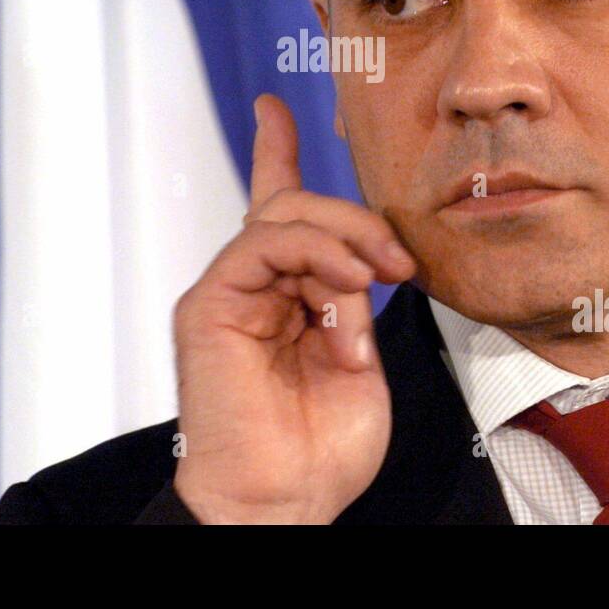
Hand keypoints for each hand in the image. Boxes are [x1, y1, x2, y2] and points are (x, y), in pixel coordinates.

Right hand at [171, 93, 415, 522]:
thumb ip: (352, 300)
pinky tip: (349, 289)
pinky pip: (262, 243)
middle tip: (400, 262)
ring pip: (284, 216)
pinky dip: (316, 257)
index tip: (274, 107)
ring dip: (345, 243)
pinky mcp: (208, 304)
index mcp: (283, 296)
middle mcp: (249, 286)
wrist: (282, 501)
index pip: (276, 211)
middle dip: (357, 219)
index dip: (274, 153)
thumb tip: (365, 260)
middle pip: (296, 206)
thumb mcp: (357, 359)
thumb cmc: (320, 448)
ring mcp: (226, 292)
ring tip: (376, 284)